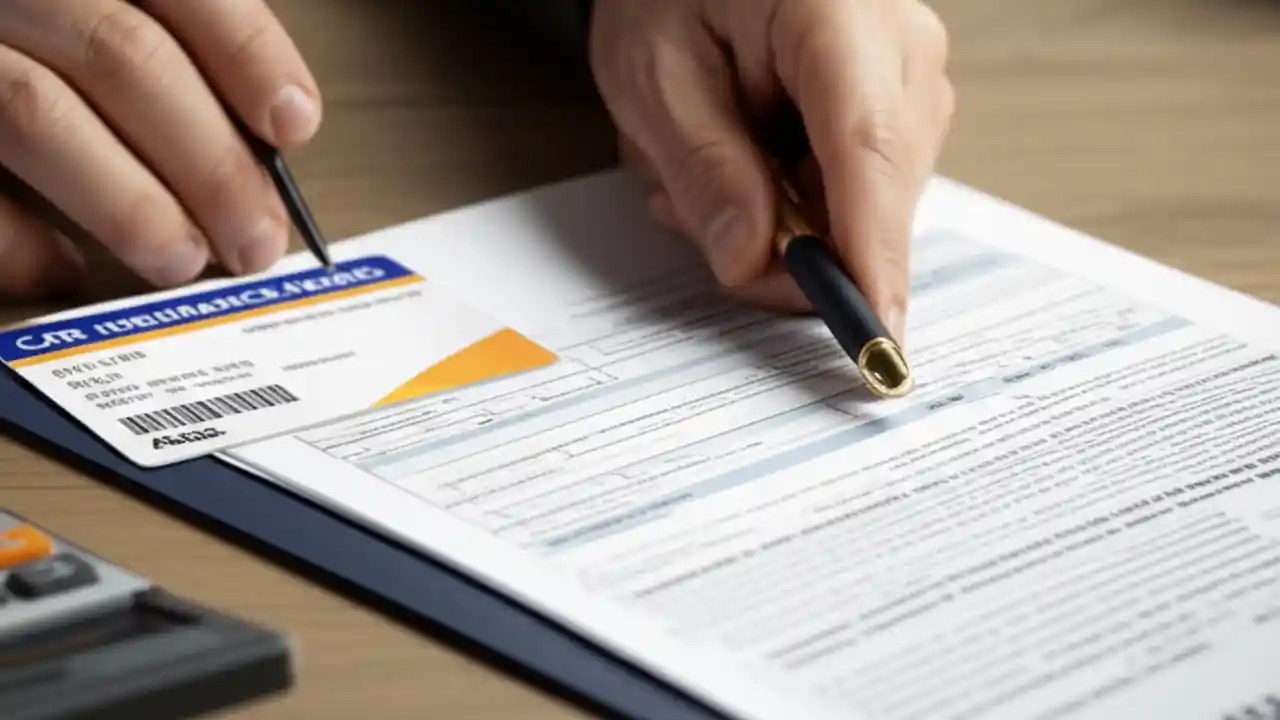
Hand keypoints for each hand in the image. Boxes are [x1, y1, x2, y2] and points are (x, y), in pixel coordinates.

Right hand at [0, 0, 320, 298]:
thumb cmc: (40, 54)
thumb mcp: (98, 26)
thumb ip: (168, 60)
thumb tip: (264, 143)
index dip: (248, 54)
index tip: (295, 126)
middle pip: (123, 55)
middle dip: (209, 162)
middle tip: (255, 240)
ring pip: (37, 112)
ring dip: (129, 203)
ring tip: (181, 261)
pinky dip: (19, 240)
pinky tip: (65, 270)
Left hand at [590, 0, 953, 340]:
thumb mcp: (654, 76)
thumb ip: (703, 168)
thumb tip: (750, 262)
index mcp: (840, 13)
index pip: (867, 150)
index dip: (872, 254)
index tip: (874, 331)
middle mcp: (901, 48)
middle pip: (874, 199)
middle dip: (785, 244)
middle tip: (688, 216)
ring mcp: (909, 82)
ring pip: (863, 212)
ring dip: (777, 223)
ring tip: (696, 170)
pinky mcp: (898, 113)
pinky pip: (855, 199)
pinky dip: (791, 207)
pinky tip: (737, 165)